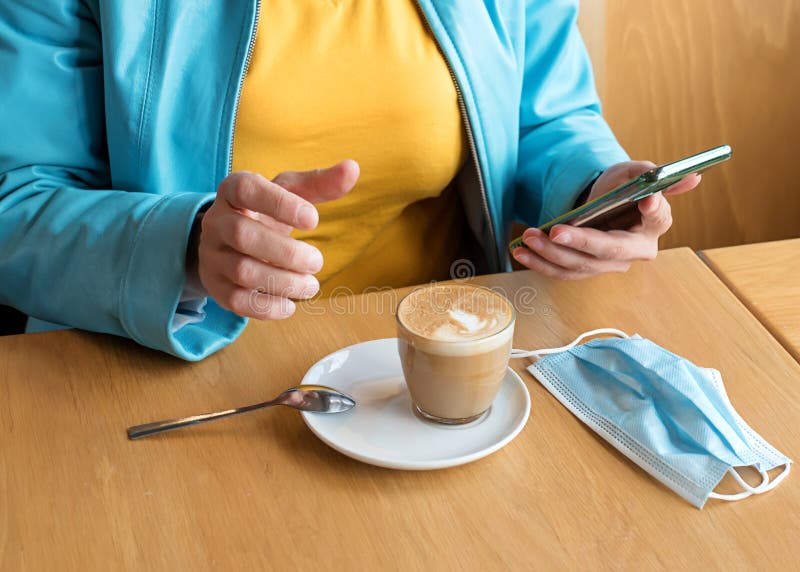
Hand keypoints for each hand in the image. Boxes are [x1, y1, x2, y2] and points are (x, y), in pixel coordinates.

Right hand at [197, 160, 359, 318]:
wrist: (230, 244)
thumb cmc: (267, 213)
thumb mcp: (290, 194)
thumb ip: (320, 183)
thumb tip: (353, 168)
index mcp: (233, 191)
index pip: (246, 189)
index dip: (280, 203)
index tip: (314, 220)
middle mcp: (216, 222)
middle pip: (243, 235)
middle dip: (287, 253)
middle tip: (318, 261)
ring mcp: (212, 255)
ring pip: (242, 271)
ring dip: (283, 281)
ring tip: (311, 285)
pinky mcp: (216, 286)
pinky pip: (236, 301)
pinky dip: (267, 307)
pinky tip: (290, 305)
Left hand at [512, 160, 699, 279]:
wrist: (603, 205)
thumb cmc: (621, 187)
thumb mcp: (633, 171)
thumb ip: (651, 173)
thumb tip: (691, 177)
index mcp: (655, 223)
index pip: (658, 218)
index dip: (653, 210)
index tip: (646, 200)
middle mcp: (636, 250)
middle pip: (608, 250)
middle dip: (580, 242)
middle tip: (556, 230)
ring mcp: (609, 264)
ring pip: (580, 265)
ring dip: (550, 254)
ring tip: (528, 238)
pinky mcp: (586, 269)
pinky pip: (562, 272)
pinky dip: (540, 263)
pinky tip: (521, 252)